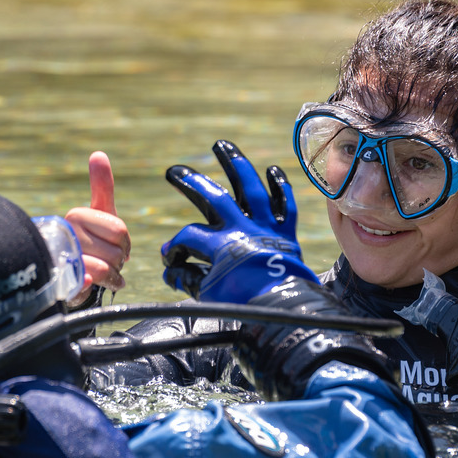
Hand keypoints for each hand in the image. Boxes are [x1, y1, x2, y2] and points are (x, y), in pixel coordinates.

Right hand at [63, 151, 129, 302]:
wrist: (68, 274)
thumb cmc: (89, 240)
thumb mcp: (100, 213)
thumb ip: (102, 185)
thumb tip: (98, 154)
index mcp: (76, 215)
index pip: (120, 230)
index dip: (124, 242)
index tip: (114, 244)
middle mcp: (67, 234)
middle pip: (116, 251)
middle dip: (118, 260)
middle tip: (105, 259)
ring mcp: (63, 258)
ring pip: (106, 268)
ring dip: (110, 275)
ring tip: (99, 272)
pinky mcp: (63, 281)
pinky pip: (89, 279)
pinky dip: (92, 281)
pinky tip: (90, 281)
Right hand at [161, 140, 318, 302]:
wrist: (285, 312)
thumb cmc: (245, 305)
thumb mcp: (209, 295)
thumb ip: (188, 278)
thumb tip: (170, 269)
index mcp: (221, 246)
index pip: (188, 236)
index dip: (174, 247)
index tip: (170, 258)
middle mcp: (243, 229)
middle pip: (214, 197)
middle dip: (191, 182)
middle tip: (174, 171)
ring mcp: (267, 228)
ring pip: (251, 189)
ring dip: (236, 165)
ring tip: (222, 146)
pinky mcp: (287, 233)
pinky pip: (286, 204)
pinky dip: (280, 186)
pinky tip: (272, 170)